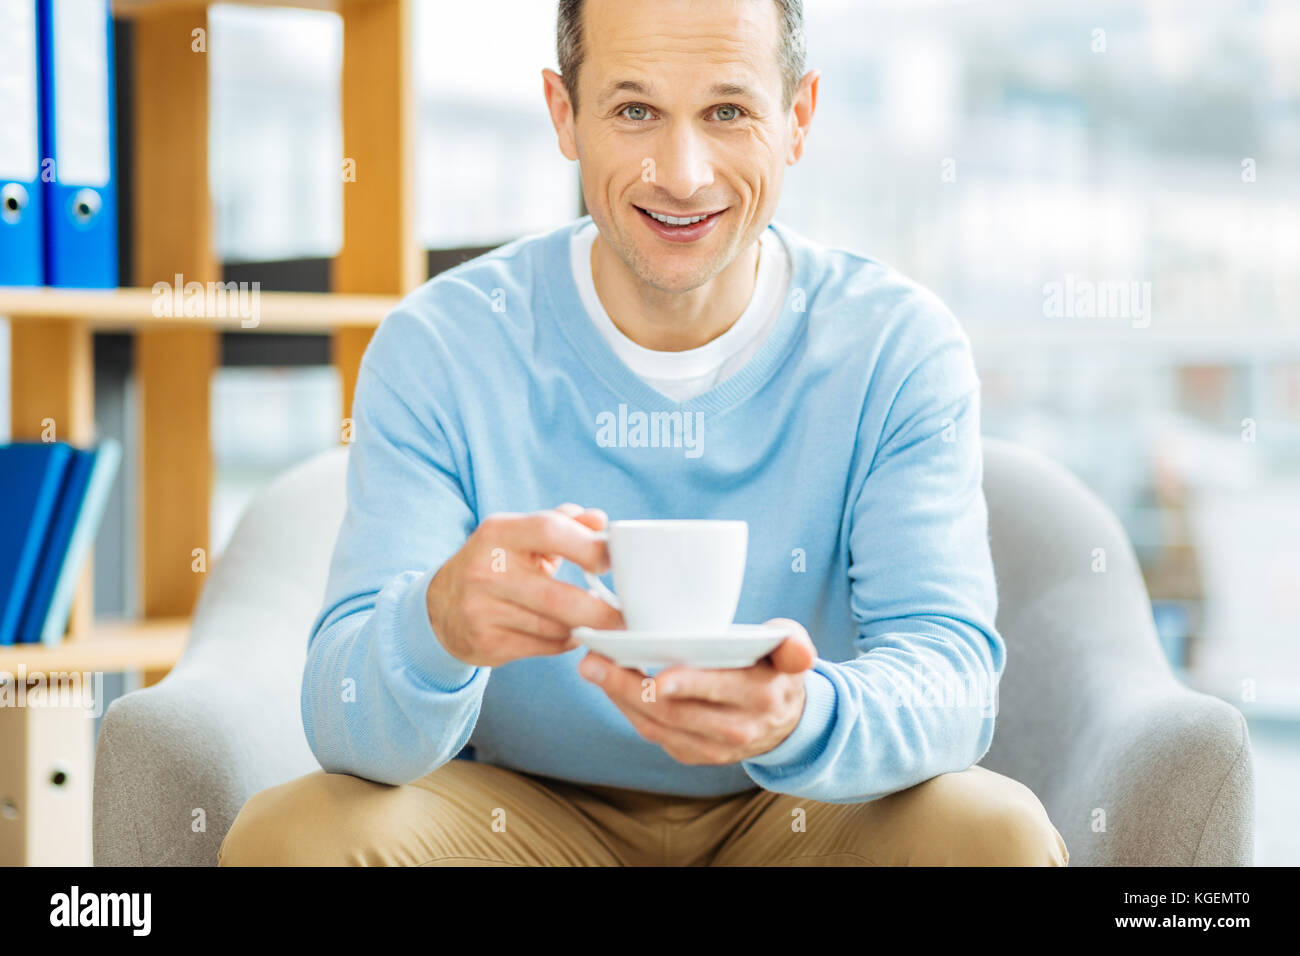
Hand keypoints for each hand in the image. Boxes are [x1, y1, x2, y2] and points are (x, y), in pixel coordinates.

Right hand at [427, 504, 624, 666]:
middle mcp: (485, 570)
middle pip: (557, 597)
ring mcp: (482, 610)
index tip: (613, 560)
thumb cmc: (497, 564)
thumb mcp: (521, 535)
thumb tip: (600, 521)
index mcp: (498, 533)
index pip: (549, 530)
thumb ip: (563, 524)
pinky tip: (570, 634)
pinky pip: (543, 647)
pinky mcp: (486, 643)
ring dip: (584, 628)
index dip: (588, 546)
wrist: (441, 607)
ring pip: (554, 628)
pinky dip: (565, 642)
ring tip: (601, 624)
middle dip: (600, 611)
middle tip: (627, 617)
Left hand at [578, 618, 815, 764]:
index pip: (721, 690)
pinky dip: (627, 709)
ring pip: (658, 725)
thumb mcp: (792, 653)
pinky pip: (653, 733)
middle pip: (675, 709)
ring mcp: (711, 747)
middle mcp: (736, 729)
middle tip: (596, 659)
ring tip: (593, 667)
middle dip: (630, 685)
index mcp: (760, 697)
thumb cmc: (776, 672)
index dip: (689, 684)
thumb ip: (792, 643)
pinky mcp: (692, 754)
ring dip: (619, 697)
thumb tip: (789, 643)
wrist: (785, 722)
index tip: (658, 674)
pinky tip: (609, 684)